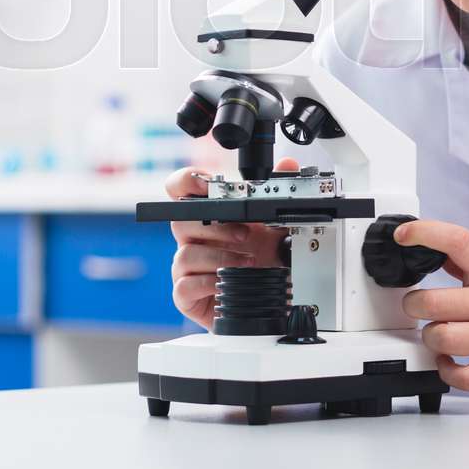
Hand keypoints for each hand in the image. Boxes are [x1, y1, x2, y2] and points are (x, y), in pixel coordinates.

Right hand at [163, 160, 295, 328]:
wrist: (266, 302)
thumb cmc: (261, 262)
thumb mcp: (274, 226)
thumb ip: (279, 192)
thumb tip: (288, 165)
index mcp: (207, 216)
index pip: (181, 189)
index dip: (186, 181)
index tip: (206, 183)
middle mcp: (193, 239)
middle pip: (180, 220)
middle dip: (216, 226)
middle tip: (246, 234)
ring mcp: (186, 267)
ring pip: (185, 254)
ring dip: (220, 257)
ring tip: (248, 262)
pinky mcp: (186, 294)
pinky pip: (184, 286)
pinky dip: (209, 283)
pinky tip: (228, 283)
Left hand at [396, 220, 468, 403]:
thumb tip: (435, 250)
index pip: (459, 242)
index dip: (426, 233)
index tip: (403, 234)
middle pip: (435, 302)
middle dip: (413, 305)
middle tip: (415, 306)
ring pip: (443, 339)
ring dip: (430, 338)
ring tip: (436, 334)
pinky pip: (462, 377)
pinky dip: (446, 370)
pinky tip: (448, 360)